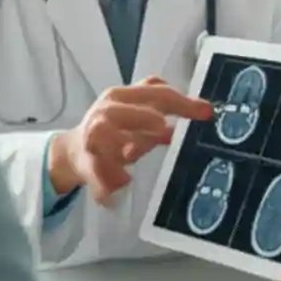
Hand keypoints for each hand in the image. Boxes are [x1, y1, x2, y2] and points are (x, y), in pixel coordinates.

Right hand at [48, 76, 211, 203]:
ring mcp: (93, 137)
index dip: (182, 102)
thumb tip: (202, 111)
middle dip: (143, 117)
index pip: (155, 92)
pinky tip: (120, 188)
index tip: (206, 112)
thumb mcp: (138, 112)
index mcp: (122, 95)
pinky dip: (105, 183)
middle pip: (125, 111)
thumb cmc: (114, 127)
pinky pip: (96, 172)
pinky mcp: (87, 164)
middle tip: (165, 128)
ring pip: (104, 135)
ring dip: (120, 143)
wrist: (73, 152)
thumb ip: (165, 109)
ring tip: (131, 153)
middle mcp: (105, 111)